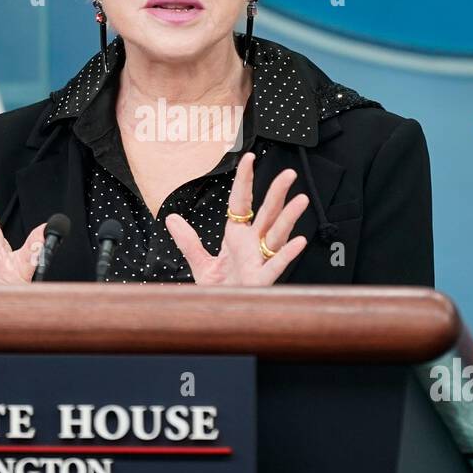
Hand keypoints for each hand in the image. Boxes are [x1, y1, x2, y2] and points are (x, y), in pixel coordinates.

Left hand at [164, 152, 308, 285]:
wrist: (224, 314)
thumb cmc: (220, 290)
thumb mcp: (200, 263)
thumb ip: (188, 240)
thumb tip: (171, 218)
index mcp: (238, 236)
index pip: (242, 202)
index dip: (245, 181)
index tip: (249, 158)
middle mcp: (252, 245)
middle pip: (267, 214)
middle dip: (277, 193)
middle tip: (288, 173)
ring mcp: (259, 261)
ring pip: (277, 235)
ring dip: (289, 218)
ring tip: (300, 200)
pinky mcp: (262, 280)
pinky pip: (276, 266)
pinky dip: (287, 254)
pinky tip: (298, 241)